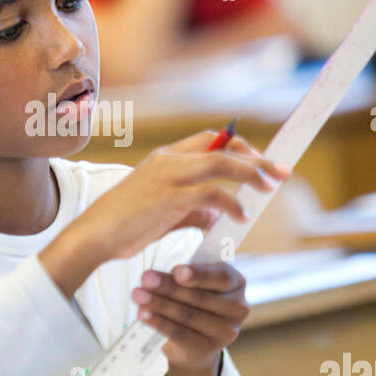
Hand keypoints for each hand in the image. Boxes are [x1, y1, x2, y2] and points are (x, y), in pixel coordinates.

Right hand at [77, 128, 289, 263]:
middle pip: (222, 144)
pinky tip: (242, 216)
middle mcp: (168, 160)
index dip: (241, 147)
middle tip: (282, 171)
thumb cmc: (125, 225)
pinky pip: (210, 193)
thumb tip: (218, 215)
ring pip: (220, 162)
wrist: (94, 235)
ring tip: (271, 188)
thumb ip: (193, 210)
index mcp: (166, 158)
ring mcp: (167, 175)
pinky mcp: (167, 197)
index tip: (263, 162)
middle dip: (256, 157)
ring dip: (251, 173)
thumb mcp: (164, 213)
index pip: (211, 139)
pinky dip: (231, 203)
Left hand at [131, 260, 247, 370]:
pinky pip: (180, 333)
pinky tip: (143, 314)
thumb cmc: (195, 302)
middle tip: (145, 279)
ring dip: (159, 304)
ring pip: (188, 315)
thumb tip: (158, 273)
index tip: (176, 271)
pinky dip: (159, 322)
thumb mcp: (197, 282)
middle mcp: (238, 308)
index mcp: (237, 283)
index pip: (221, 276)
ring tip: (138, 295)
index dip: (198, 274)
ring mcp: (225, 331)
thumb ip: (185, 273)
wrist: (196, 344)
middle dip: (169, 287)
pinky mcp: (208, 348)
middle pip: (200, 297)